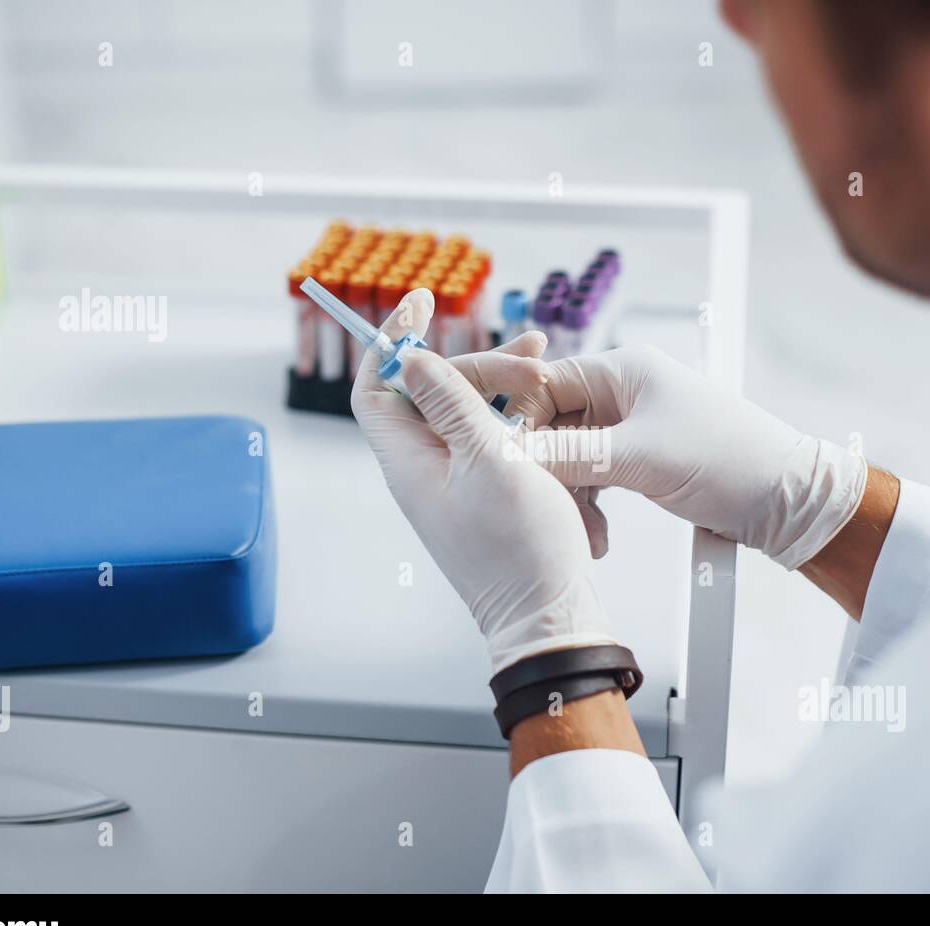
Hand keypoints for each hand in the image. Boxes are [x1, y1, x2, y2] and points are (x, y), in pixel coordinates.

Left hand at [351, 290, 617, 675]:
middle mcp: (425, 471)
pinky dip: (519, 419)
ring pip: (468, 414)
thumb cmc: (522, 551)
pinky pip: (493, 442)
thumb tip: (407, 358)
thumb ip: (450, 403)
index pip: (376, 388)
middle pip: (433, 393)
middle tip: (531, 354)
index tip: (422, 303)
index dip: (391, 341)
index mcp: (410, 463)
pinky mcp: (487, 496)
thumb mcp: (490, 461)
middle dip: (478, 362)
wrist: (550, 618)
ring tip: (549, 370)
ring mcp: (456, 484)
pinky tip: (553, 412)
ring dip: (505, 387)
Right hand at [505, 346, 866, 569]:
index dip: (522, 423)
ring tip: (581, 528)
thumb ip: (571, 456)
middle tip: (542, 504)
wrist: (786, 500)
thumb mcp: (639, 458)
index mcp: (624, 371)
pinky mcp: (641, 461)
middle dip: (546, 466)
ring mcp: (632, 429)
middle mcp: (624, 394)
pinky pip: (594, 476)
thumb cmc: (729, 461)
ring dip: (569, 492)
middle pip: (554, 422)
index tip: (509, 464)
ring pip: (572, 455)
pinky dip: (589, 503)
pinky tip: (595, 532)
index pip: (546, 385)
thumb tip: (511, 458)